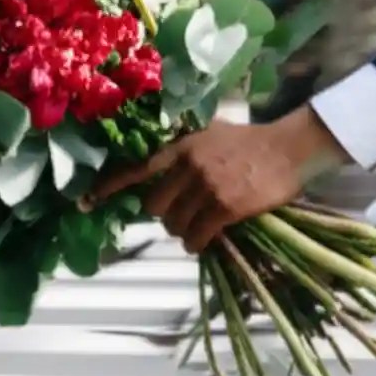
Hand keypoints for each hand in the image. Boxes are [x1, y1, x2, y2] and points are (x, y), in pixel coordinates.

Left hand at [84, 105, 351, 252]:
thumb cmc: (253, 140)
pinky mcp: (224, 207)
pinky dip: (198, 243)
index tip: (85, 201)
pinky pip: (197, 236)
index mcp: (182, 147)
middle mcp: (188, 166)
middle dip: (165, 216)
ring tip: (199, 227)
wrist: (289, 149)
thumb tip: (169, 167)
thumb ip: (188, 148)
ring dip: (183, 232)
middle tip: (182, 217)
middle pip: (155, 206)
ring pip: (175, 225)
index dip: (109, 187)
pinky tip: (205, 241)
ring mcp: (206, 187)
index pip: (137, 169)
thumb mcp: (213, 132)